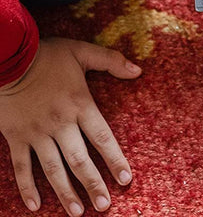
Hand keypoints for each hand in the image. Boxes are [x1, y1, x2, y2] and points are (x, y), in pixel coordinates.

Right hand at [0, 37, 140, 214]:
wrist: (10, 58)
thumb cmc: (48, 55)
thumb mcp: (83, 52)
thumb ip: (111, 61)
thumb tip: (138, 70)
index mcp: (80, 104)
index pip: (102, 137)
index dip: (114, 159)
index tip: (125, 179)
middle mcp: (60, 123)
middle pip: (80, 160)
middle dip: (93, 185)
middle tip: (104, 206)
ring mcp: (37, 133)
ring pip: (53, 169)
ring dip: (65, 193)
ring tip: (78, 213)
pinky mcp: (16, 138)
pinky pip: (22, 167)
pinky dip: (27, 187)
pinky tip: (35, 206)